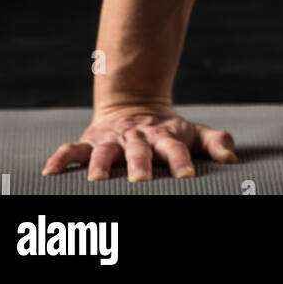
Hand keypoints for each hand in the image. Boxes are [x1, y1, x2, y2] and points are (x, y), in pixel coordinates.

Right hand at [42, 107, 237, 181]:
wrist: (135, 105)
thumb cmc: (168, 131)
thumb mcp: (193, 132)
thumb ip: (214, 142)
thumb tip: (232, 159)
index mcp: (164, 137)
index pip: (175, 149)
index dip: (181, 161)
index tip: (187, 175)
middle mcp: (137, 139)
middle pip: (139, 151)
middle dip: (140, 164)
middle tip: (141, 178)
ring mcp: (113, 140)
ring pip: (104, 151)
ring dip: (101, 164)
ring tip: (98, 179)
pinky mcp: (92, 141)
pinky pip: (73, 150)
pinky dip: (61, 158)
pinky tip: (50, 171)